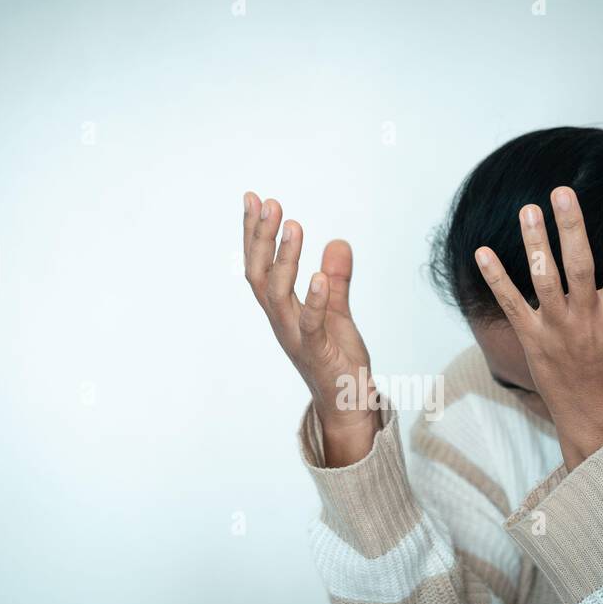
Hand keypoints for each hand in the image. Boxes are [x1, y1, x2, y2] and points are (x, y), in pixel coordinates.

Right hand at [243, 192, 378, 466]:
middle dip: (261, 238)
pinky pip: (311, 324)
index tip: (254, 199)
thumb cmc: (338, 360)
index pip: (261, 265)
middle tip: (269, 203)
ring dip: (284, 258)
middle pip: (260, 274)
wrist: (348, 404)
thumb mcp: (339, 312)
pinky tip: (318, 276)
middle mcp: (281, 320)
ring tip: (293, 224)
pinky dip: (314, 300)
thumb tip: (338, 242)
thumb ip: (337, 280)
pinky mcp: (317, 352)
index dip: (255, 233)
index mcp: (283, 309)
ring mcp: (295, 336)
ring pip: (278, 294)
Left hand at [472, 188, 602, 470]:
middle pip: (577, 266)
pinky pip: (511, 305)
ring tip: (528, 209)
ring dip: (534, 243)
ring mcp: (556, 330)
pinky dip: (496, 279)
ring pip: (543, 280)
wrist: (598, 419)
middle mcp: (588, 320)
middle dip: (571, 227)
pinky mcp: (532, 339)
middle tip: (562, 191)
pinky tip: (483, 252)